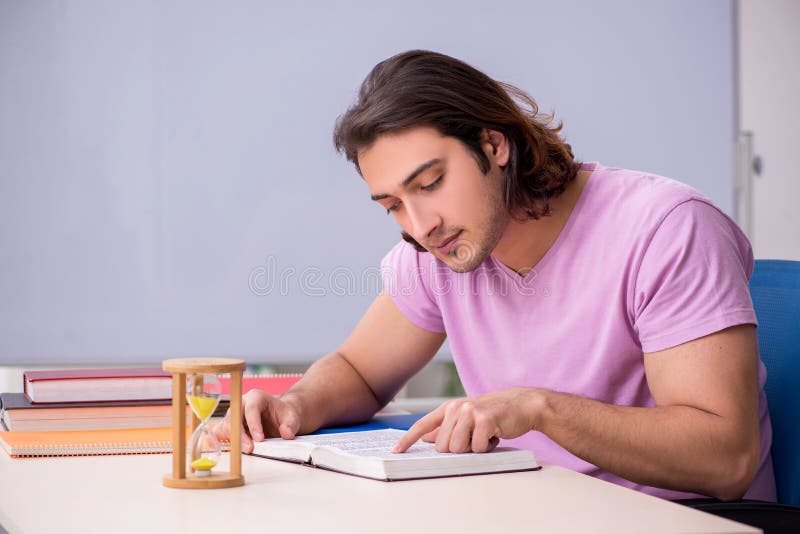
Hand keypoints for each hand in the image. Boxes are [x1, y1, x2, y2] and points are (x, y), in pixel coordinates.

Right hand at [213, 389, 301, 452]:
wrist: (277, 418)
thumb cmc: (282, 415)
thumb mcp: (291, 417)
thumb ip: (290, 425)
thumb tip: (287, 434)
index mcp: (256, 397)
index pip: (251, 408)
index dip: (254, 424)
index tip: (260, 438)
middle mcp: (241, 404)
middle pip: (234, 417)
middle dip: (241, 434)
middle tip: (250, 448)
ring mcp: (232, 414)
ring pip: (226, 426)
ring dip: (234, 440)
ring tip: (246, 450)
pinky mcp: (228, 425)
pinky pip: (220, 433)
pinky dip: (224, 442)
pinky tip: (232, 450)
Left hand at [392, 387, 542, 453]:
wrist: (522, 404)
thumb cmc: (494, 414)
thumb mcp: (466, 416)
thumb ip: (446, 427)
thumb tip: (426, 438)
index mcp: (449, 407)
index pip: (423, 425)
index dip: (408, 439)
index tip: (396, 451)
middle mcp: (457, 408)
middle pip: (443, 446)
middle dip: (459, 449)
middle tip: (474, 439)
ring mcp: (470, 413)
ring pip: (458, 448)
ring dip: (473, 449)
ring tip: (484, 436)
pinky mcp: (485, 420)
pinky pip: (477, 448)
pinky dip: (487, 448)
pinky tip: (495, 436)